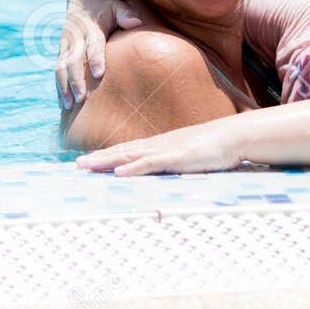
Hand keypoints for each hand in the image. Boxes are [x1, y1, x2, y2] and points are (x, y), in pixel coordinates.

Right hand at [56, 0, 142, 108]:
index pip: (93, 45)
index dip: (95, 59)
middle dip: (76, 80)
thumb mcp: (116, 5)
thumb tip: (137, 21)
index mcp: (91, 28)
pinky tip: (62, 103)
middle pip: (73, 60)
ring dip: (63, 87)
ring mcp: (66, 45)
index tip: (98, 74)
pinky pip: (58, 70)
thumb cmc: (107, 5)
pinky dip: (59, 86)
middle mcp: (75, 37)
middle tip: (82, 99)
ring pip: (61, 67)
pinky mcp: (61, 51)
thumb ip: (125, 14)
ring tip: (68, 106)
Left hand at [76, 120, 243, 175]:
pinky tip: (119, 172)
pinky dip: (133, 168)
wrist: (232, 135)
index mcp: (160, 145)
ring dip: (107, 162)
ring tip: (87, 166)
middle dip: (99, 159)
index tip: (89, 161)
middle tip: (77, 165)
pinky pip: (150, 164)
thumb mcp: (189, 156)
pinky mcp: (176, 158)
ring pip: (130, 156)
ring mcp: (166, 150)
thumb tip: (165, 170)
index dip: (107, 156)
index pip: (128, 151)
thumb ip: (176, 163)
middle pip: (122, 152)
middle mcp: (158, 145)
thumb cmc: (214, 147)